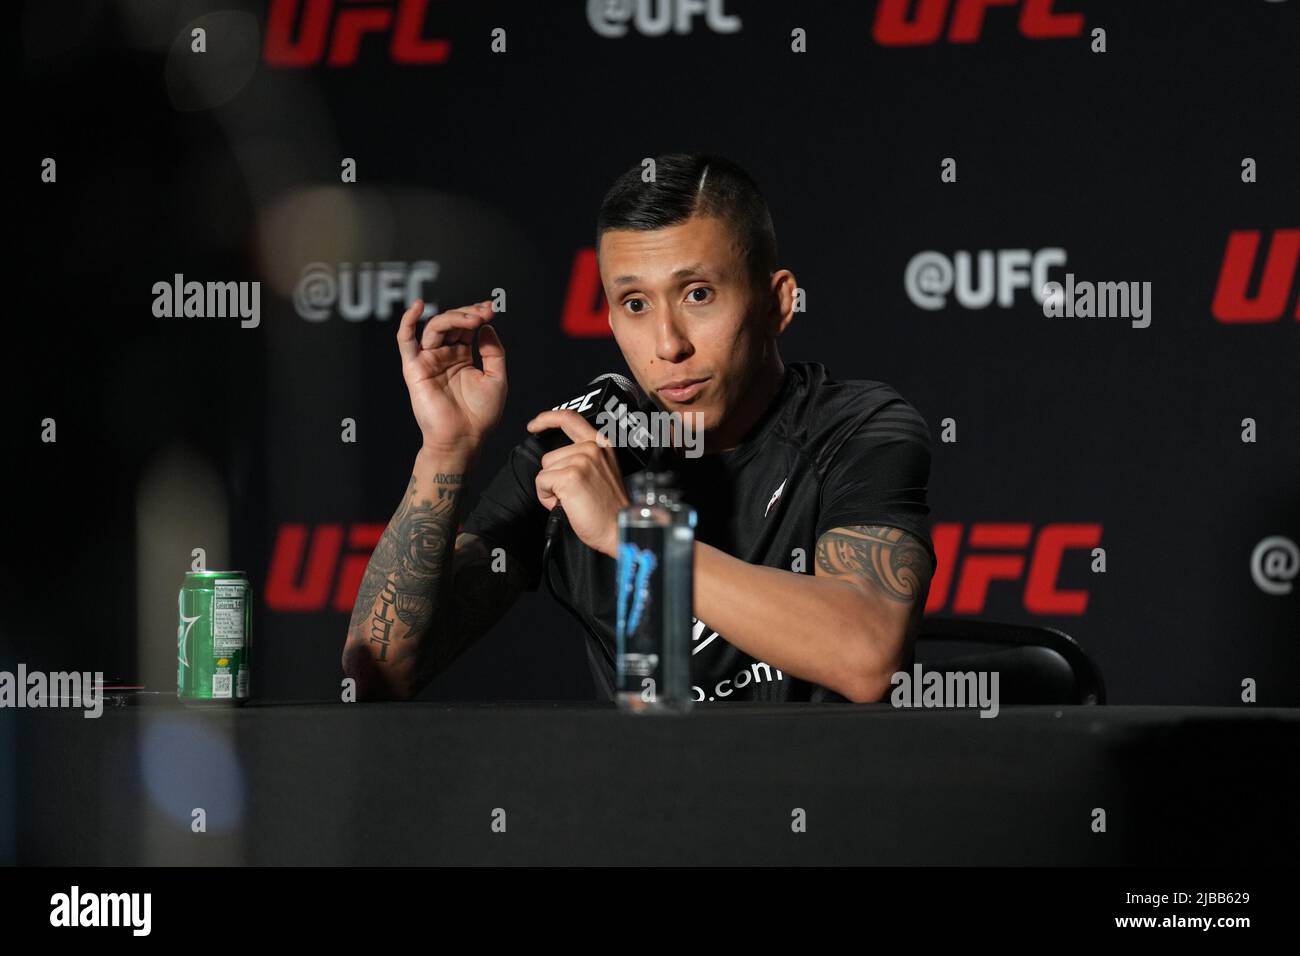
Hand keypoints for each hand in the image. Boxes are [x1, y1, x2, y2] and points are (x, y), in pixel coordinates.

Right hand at [397, 299, 506, 456]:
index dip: (478, 314)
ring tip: (473, 319)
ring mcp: (428, 360)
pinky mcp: (414, 368)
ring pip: (435, 327)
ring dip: (454, 317)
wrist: (463, 438)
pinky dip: (408, 322)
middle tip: (485, 312)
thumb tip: (486, 326)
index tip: (492, 309)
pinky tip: (418, 307)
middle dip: (469, 313)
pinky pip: (405, 341)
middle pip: (451, 323)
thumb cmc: (480, 415)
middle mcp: (444, 356)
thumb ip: (494, 352)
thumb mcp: (497, 379)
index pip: (466, 327)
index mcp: (462, 357)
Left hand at [526, 410, 630, 558]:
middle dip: (554, 477)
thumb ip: (584, 458)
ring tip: (574, 500)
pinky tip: (567, 504)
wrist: (618, 527)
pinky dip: (547, 498)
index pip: (570, 418)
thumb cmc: (609, 508)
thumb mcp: (602, 471)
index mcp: (601, 444)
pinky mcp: (570, 476)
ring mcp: (581, 461)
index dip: (547, 418)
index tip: (535, 425)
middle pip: (550, 456)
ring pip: (545, 470)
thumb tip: (558, 460)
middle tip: (574, 494)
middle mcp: (592, 448)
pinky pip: (542, 483)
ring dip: (552, 489)